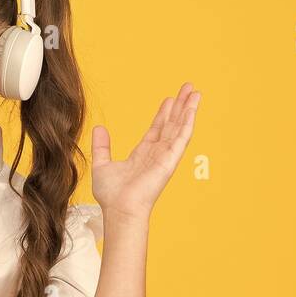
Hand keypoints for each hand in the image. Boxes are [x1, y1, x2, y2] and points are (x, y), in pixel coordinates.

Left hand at [91, 82, 199, 219]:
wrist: (119, 209)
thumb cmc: (112, 195)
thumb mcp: (102, 164)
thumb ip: (102, 146)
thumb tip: (99, 128)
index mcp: (143, 154)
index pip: (157, 129)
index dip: (164, 113)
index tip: (170, 99)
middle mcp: (157, 154)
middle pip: (171, 124)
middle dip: (180, 105)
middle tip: (188, 88)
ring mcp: (165, 156)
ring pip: (179, 127)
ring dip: (188, 109)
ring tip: (195, 92)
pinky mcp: (170, 160)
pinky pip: (181, 137)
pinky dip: (187, 122)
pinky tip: (192, 109)